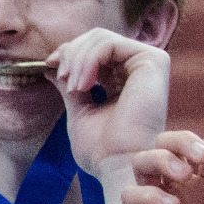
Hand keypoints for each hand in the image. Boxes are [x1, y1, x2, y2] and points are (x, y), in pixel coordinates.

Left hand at [48, 27, 169, 180]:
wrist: (117, 165)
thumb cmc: (101, 148)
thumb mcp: (78, 109)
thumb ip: (69, 85)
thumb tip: (51, 65)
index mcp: (125, 78)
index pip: (94, 49)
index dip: (69, 53)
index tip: (49, 66)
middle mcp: (140, 68)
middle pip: (96, 38)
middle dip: (70, 54)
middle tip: (60, 76)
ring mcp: (149, 62)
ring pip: (100, 38)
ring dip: (76, 60)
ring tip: (72, 87)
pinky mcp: (153, 60)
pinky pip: (109, 43)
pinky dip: (87, 61)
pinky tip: (82, 85)